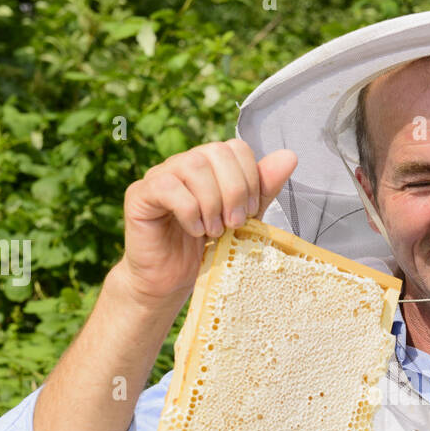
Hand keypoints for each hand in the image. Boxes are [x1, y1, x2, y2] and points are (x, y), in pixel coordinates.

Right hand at [120, 139, 296, 303]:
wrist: (171, 282)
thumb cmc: (205, 250)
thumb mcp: (243, 220)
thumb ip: (262, 189)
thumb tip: (289, 156)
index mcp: (209, 167)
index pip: (235, 147)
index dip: (249, 177)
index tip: (250, 212)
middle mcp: (183, 164)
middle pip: (215, 152)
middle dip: (234, 190)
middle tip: (234, 224)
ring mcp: (159, 176)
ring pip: (193, 166)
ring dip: (212, 203)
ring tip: (214, 231)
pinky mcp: (140, 194)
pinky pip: (168, 187)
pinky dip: (189, 211)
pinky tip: (195, 231)